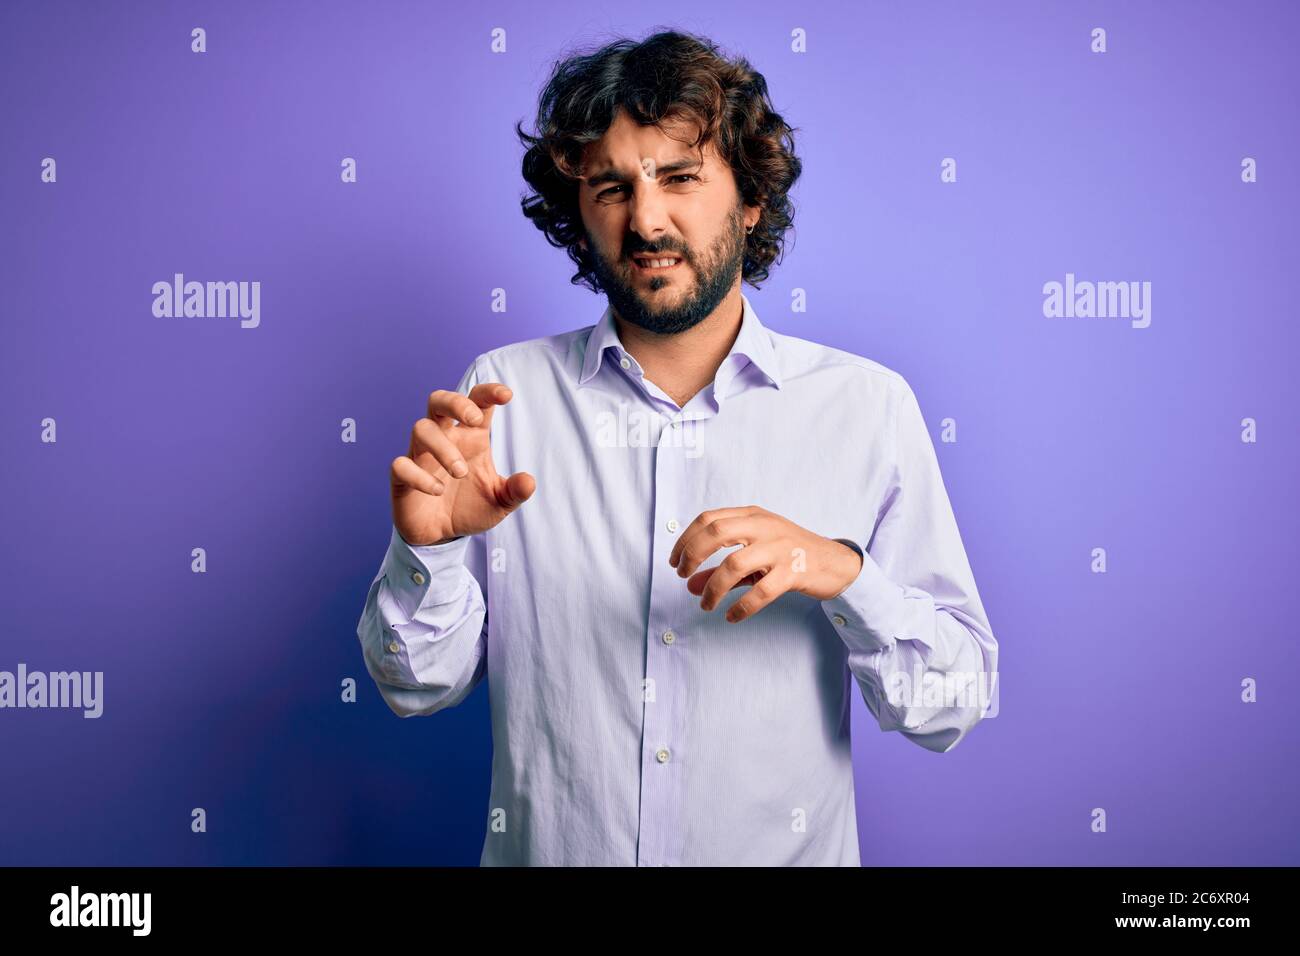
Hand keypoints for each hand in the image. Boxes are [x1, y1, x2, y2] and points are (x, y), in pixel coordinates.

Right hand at [389, 383, 535, 545]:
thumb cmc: (470, 508)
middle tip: (474, 420)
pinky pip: (401, 465)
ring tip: (461, 472)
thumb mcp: (500, 502)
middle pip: (438, 401)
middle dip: (455, 402)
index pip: (476, 403)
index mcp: (471, 438)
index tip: (506, 395)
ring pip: (421, 429)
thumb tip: (528, 482)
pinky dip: (419, 476)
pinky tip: (437, 491)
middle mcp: (444, 440)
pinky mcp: (402, 478)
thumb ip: (515, 491)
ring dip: (443, 447)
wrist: (441, 535)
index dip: (489, 392)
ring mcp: (420, 456)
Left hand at [667, 505, 862, 622]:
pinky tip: (731, 616)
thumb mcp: (753, 555)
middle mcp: (764, 526)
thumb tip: (690, 586)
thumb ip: (720, 568)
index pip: (708, 519)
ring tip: (706, 605)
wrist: (835, 562)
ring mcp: (779, 548)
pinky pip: (761, 591)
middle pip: (716, 532)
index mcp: (752, 516)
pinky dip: (741, 607)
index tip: (674, 561)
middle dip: (692, 555)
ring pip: (734, 564)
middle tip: (682, 575)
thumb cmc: (789, 554)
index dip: (685, 540)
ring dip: (713, 588)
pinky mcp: (793, 571)